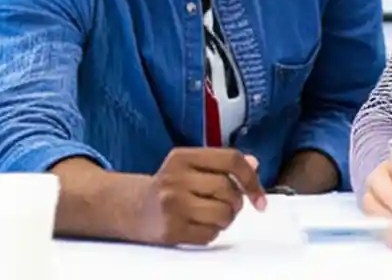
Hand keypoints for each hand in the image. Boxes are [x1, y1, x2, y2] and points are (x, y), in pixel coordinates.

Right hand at [131, 147, 267, 245]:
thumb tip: (254, 165)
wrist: (132, 208)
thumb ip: (222, 164)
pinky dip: (211, 232)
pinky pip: (210, 235)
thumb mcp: (191, 165)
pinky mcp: (171, 230)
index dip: (251, 179)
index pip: (231, 159)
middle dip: (236, 202)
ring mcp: (172, 205)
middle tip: (226, 204)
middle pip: (229, 190)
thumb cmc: (170, 186)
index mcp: (183, 156)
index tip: (258, 197)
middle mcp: (176, 178)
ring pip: (224, 214)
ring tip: (212, 215)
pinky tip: (198, 225)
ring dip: (226, 219)